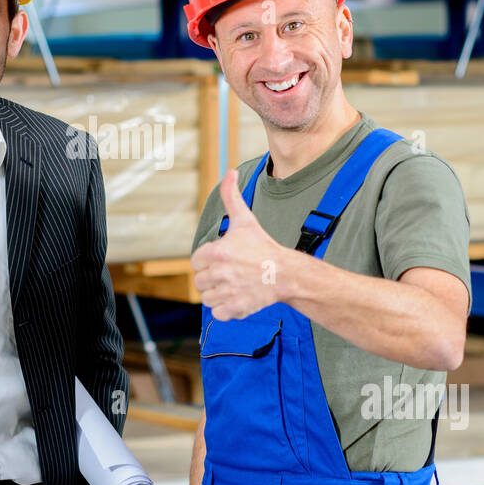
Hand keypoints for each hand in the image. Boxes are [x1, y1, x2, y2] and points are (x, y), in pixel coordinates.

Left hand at [191, 171, 285, 320]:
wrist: (286, 273)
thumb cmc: (263, 246)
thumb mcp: (245, 219)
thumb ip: (231, 196)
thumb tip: (229, 172)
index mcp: (215, 252)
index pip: (197, 261)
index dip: (209, 260)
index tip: (225, 258)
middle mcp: (218, 273)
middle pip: (201, 281)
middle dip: (214, 277)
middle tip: (233, 272)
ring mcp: (226, 293)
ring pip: (207, 298)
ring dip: (218, 293)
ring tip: (236, 284)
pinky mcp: (234, 309)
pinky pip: (217, 313)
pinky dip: (226, 309)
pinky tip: (239, 297)